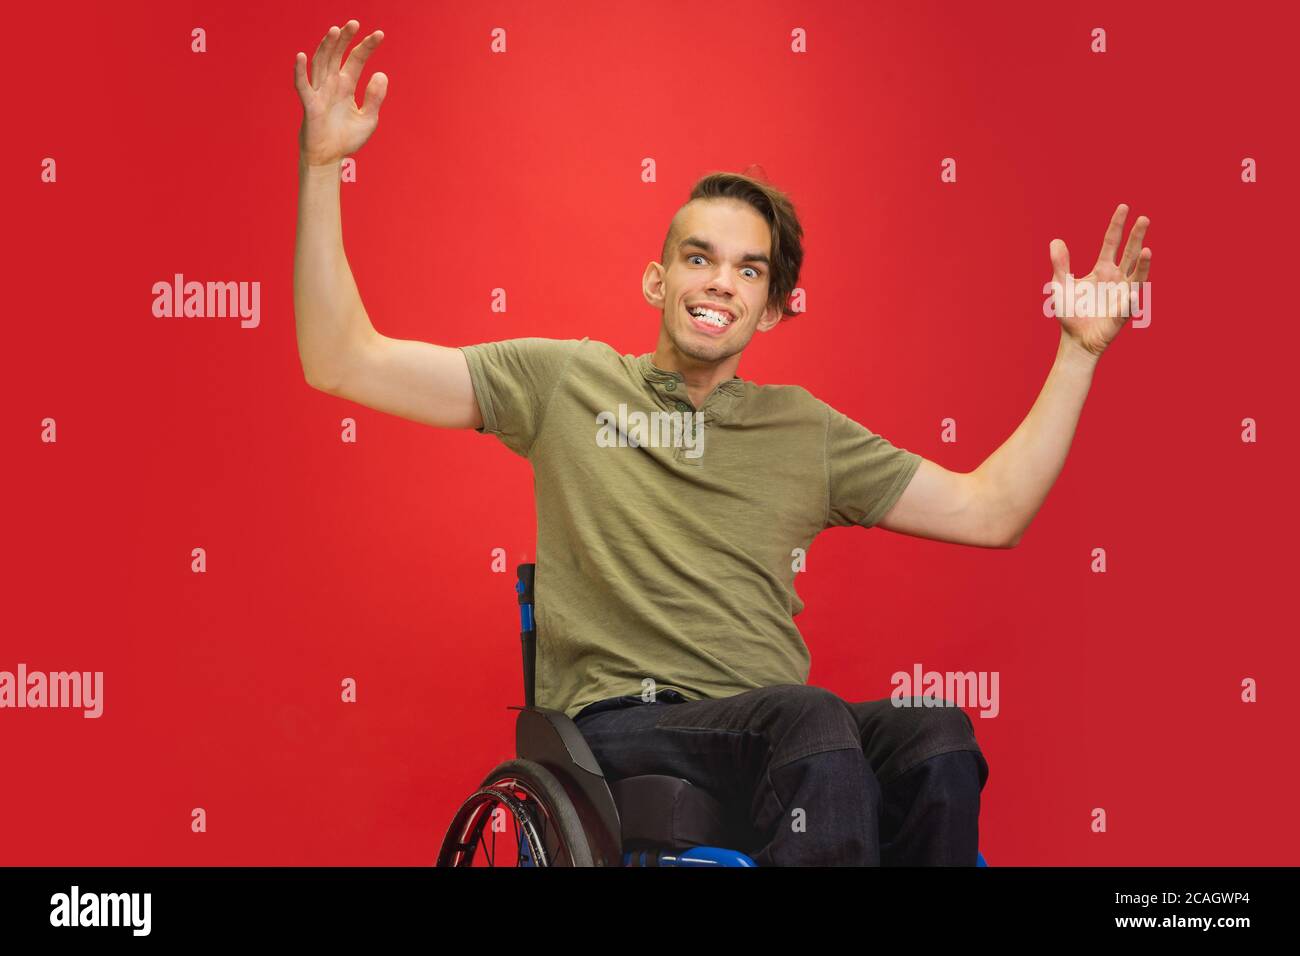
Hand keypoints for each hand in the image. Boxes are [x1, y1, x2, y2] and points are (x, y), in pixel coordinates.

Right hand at [294, 20, 386, 167]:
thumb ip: (375, 98)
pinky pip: (303, 86)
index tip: (380, 34)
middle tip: (356, 22)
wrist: (330, 159)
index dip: (367, 46)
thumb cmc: (346, 138)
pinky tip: (301, 56)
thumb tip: (381, 73)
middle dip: (346, 39)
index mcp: (346, 85)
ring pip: (321, 64)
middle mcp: (332, 84)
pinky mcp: (310, 105)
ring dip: (326, 47)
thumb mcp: (368, 119)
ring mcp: (320, 93)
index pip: (356, 59)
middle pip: (337, 55)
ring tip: (335, 30)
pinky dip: (300, 72)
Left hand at [1049, 204, 1151, 357]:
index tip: (1124, 207)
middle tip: (1144, 218)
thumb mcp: (1061, 285)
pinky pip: (1129, 302)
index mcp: (1102, 269)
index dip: (1117, 225)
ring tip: (1147, 248)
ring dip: (1143, 263)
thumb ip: (1060, 264)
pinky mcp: (1124, 311)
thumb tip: (1055, 241)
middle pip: (1129, 252)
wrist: (1076, 339)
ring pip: (1137, 273)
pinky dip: (1130, 295)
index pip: (1111, 242)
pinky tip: (1130, 290)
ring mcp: (1123, 293)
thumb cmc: (1071, 313)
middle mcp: (1116, 277)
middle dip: (1137, 236)